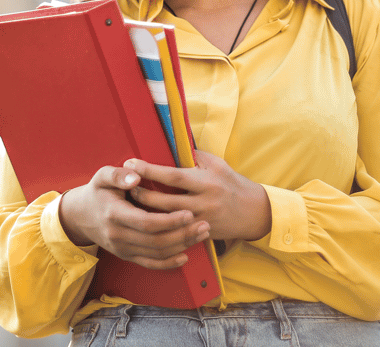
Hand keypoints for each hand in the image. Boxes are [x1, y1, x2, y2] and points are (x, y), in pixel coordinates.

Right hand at [58, 164, 210, 269]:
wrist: (80, 216)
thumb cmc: (97, 192)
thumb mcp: (102, 176)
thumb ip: (118, 174)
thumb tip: (136, 176)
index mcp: (114, 214)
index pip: (146, 222)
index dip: (170, 221)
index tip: (189, 213)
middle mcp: (118, 235)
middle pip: (156, 241)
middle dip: (183, 234)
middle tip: (204, 225)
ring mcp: (122, 248)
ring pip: (156, 253)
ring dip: (182, 246)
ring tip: (201, 234)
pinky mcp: (126, 256)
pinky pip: (150, 264)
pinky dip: (169, 263)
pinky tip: (185, 256)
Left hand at [127, 150, 272, 242]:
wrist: (254, 212)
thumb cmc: (233, 183)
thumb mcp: (217, 164)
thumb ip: (194, 156)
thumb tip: (171, 145)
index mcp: (206, 182)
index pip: (173, 176)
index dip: (150, 170)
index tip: (131, 163)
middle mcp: (203, 202)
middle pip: (165, 201)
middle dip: (142, 193)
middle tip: (125, 185)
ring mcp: (201, 221)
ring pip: (167, 220)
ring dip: (146, 211)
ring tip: (130, 202)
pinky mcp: (200, 234)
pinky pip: (175, 232)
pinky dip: (159, 226)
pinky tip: (146, 221)